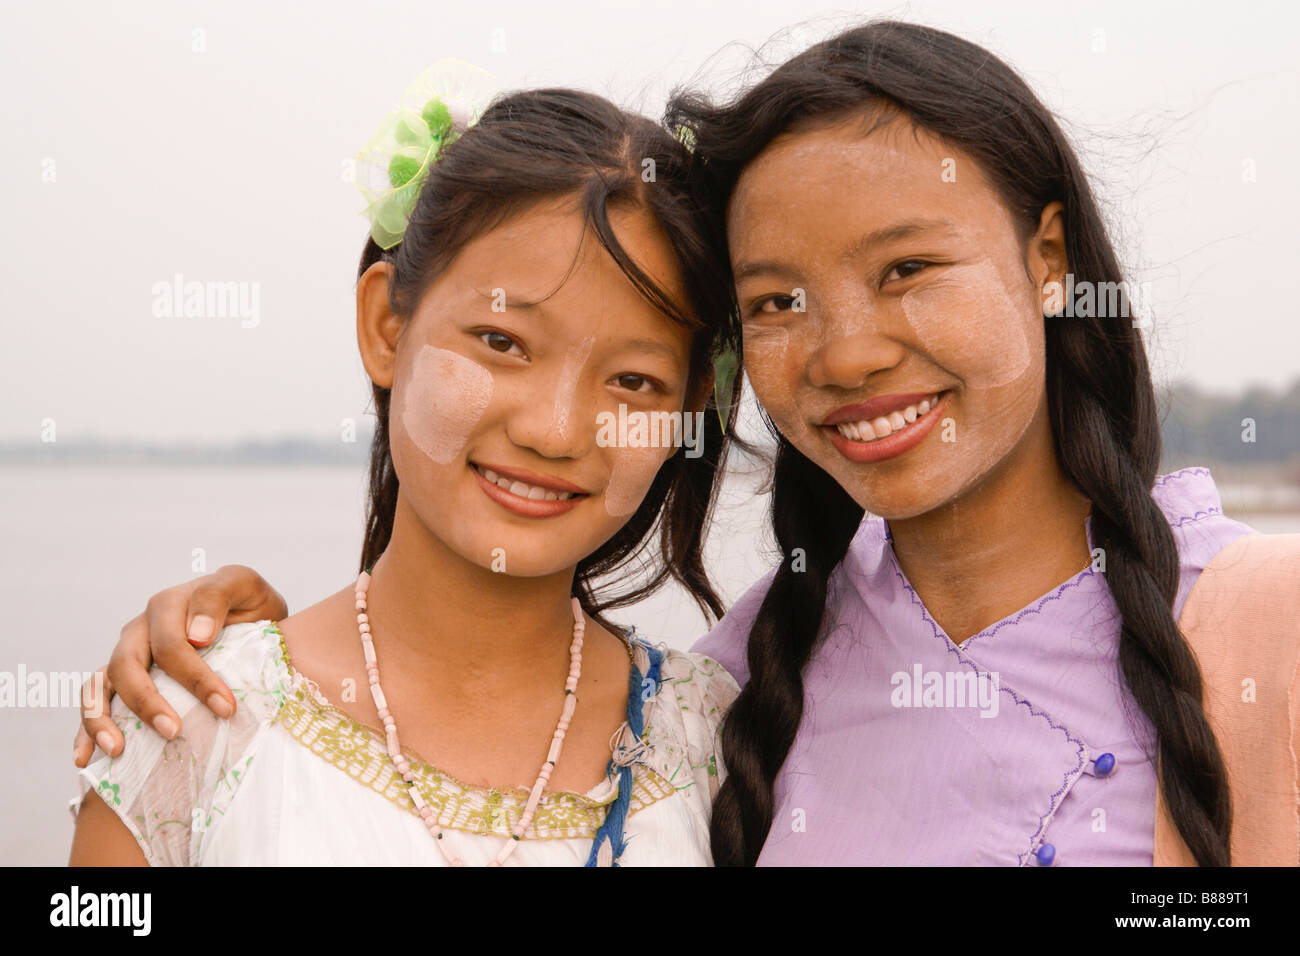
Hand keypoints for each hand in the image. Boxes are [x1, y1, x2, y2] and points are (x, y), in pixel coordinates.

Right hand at [72, 565, 287, 766]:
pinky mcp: (121, 677)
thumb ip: (219, 596)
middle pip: (127, 663)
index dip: (197, 676)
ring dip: (102, 717)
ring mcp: (128, 652)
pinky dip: (86, 729)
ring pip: (101, 682)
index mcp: (171, 604)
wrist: (249, 617)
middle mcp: (142, 627)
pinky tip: (86, 757)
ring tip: (117, 749)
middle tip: (174, 732)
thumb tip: (197, 634)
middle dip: (147, 701)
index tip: (226, 707)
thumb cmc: (250, 607)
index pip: (173, 642)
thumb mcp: (246, 588)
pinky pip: (93, 700)